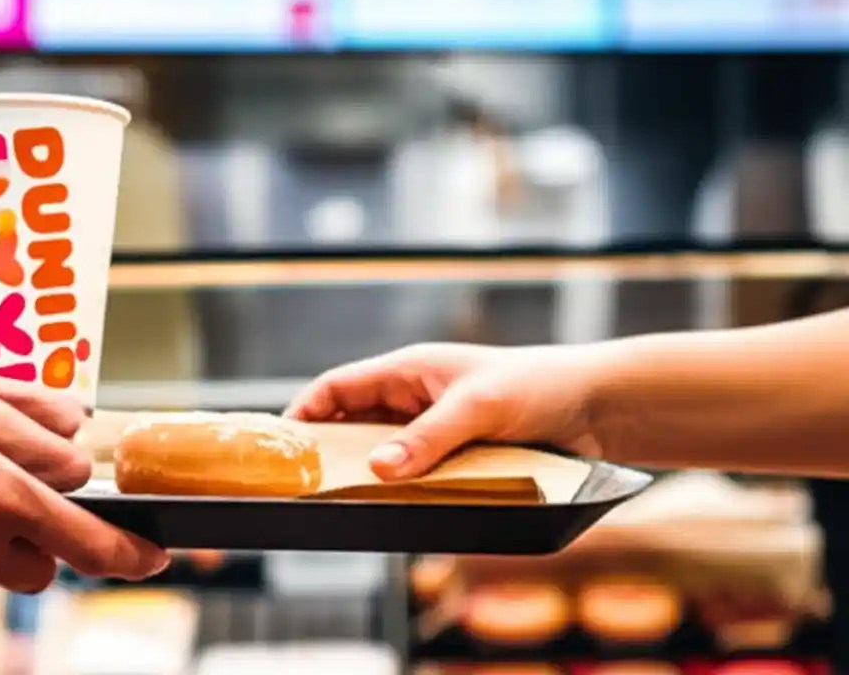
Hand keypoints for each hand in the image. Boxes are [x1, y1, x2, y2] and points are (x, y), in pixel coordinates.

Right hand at [0, 352, 169, 601]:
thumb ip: (27, 406)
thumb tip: (80, 419)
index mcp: (3, 484)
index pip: (83, 497)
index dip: (84, 481)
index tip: (105, 497)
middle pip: (64, 553)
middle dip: (86, 543)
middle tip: (123, 543)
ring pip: (12, 568)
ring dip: (8, 543)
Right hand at [286, 343, 600, 480]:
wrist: (599, 406)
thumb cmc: (538, 386)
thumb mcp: (477, 408)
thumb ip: (427, 438)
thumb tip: (378, 467)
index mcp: (409, 370)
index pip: (337, 387)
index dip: (305, 413)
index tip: (282, 445)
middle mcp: (415, 398)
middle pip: (352, 424)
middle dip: (328, 451)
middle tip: (306, 486)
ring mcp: (436, 429)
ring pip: (383, 453)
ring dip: (368, 475)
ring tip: (346, 503)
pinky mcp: (459, 455)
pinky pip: (417, 474)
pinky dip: (403, 490)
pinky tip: (396, 510)